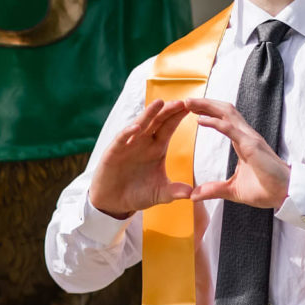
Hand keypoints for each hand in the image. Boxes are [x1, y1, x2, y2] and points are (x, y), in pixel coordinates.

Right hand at [88, 100, 191, 218]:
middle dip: (168, 111)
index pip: (169, 128)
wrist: (113, 202)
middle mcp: (143, 142)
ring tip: (159, 103)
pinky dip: (128, 132)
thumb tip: (192, 193)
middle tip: (181, 102)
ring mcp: (128, 145)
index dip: (178, 117)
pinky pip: (122, 139)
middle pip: (157, 122)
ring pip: (140, 124)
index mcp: (156, 148)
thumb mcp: (159, 193)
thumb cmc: (137, 193)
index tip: (191, 107)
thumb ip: (174, 191)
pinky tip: (137, 127)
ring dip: (149, 114)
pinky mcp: (114, 151)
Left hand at [186, 99, 289, 210]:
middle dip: (205, 104)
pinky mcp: (252, 146)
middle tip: (186, 101)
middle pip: (224, 111)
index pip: (224, 120)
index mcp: (243, 142)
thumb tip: (195, 195)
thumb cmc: (266, 190)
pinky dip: (215, 123)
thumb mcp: (233, 191)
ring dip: (207, 106)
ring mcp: (250, 138)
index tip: (192, 110)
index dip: (209, 112)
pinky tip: (200, 120)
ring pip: (227, 114)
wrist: (286, 195)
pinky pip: (231, 129)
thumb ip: (214, 190)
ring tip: (190, 104)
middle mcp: (246, 136)